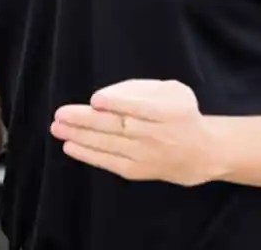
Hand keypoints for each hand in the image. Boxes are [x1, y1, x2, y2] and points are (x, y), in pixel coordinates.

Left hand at [51, 79, 224, 186]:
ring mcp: (147, 155)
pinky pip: (110, 162)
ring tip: (58, 128)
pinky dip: (89, 155)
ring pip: (110, 145)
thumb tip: (107, 96)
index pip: (142, 108)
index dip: (119, 103)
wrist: (202, 153)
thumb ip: (142, 89)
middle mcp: (158, 135)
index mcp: (169, 111)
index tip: (96, 99)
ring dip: (80, 136)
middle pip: (119, 127)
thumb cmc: (181, 114)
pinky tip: (70, 146)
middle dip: (86, 121)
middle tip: (60, 114)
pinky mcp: (138, 171)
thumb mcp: (173, 91)